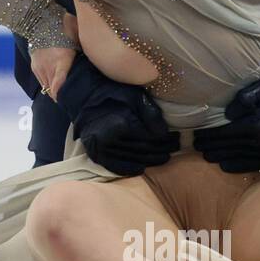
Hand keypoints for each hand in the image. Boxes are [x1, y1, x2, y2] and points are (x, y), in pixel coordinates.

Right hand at [30, 12, 78, 99]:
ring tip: (63, 92)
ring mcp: (40, 67)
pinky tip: (55, 83)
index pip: (58, 85)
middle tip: (71, 98)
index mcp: (61, 60)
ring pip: (47, 87)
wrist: (42, 19)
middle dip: (61, 95)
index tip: (68, 100)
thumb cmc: (65, 27)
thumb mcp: (78, 38)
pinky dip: (48, 84)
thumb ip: (86, 50)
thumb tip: (102, 58)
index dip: (61, 96)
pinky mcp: (34, 66)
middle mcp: (48, 66)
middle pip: (52, 90)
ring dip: (54, 90)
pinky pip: (41, 81)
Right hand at [55, 55, 178, 175]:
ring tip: (164, 158)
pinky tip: (140, 168)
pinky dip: (127, 168)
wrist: (84, 96)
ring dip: (148, 160)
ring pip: (130, 158)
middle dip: (160, 150)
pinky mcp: (94, 152)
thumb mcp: (135, 96)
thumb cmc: (112, 92)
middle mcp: (109, 138)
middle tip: (174, 149)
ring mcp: (100, 147)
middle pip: (141, 150)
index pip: (148, 138)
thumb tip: (163, 134)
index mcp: (120, 123)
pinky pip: (113, 165)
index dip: (164, 141)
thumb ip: (151, 114)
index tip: (176, 140)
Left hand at [193, 75, 259, 172]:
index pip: (225, 132)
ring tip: (207, 155)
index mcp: (257, 123)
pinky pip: (250, 166)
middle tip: (197, 146)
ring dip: (219, 157)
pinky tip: (224, 164)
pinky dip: (235, 166)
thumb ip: (245, 98)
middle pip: (228, 147)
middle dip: (210, 147)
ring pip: (237, 158)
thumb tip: (227, 115)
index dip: (208, 135)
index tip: (197, 135)